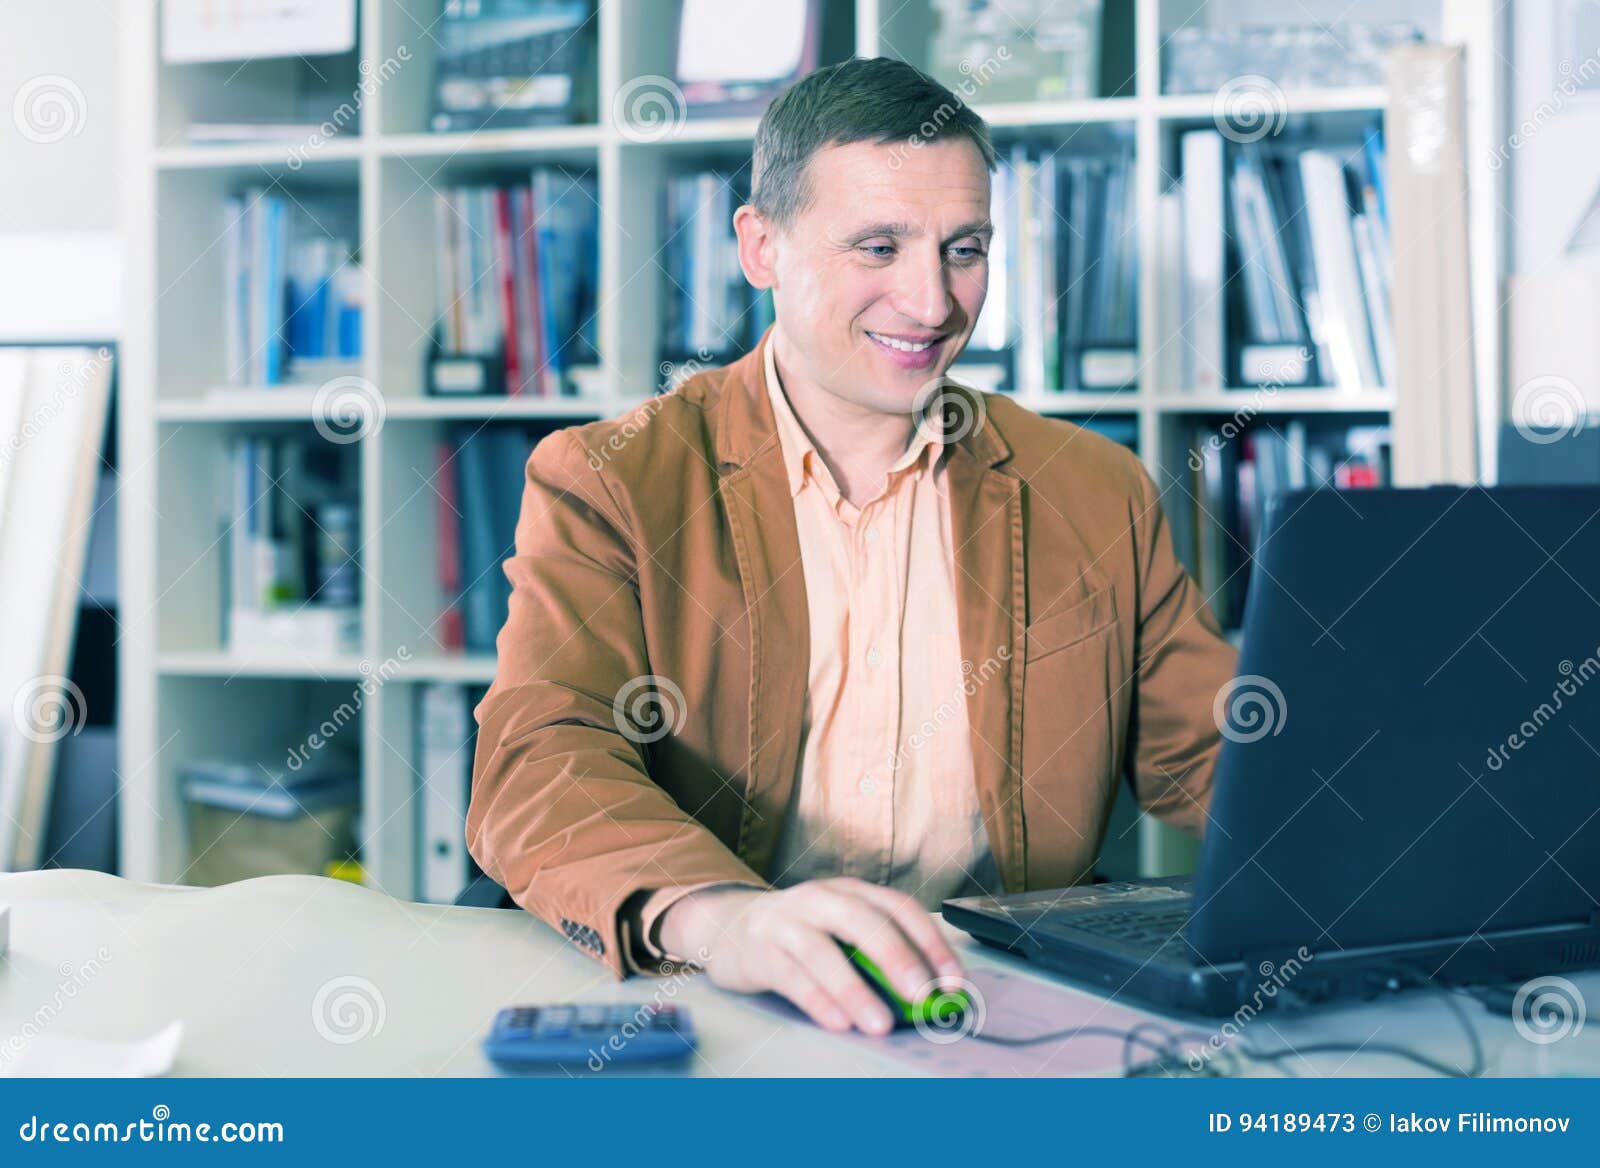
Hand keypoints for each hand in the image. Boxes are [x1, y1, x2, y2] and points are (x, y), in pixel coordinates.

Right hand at [656, 877, 965, 1035]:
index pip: (899, 908)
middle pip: (863, 922)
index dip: (931, 943)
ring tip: (880, 1023)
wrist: (731, 925)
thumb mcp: (841, 931)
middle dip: (897, 958)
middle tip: (923, 994)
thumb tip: (928, 997)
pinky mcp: (759, 951)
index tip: (953, 981)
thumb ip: (878, 956)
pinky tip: (838, 1022)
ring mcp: (786, 922)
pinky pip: (790, 977)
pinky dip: (817, 1001)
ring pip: (823, 953)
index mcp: (851, 891)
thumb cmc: (801, 934)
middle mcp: (820, 898)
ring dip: (855, 990)